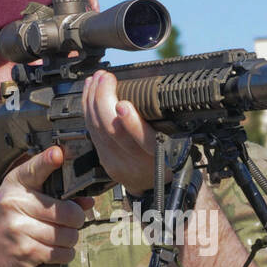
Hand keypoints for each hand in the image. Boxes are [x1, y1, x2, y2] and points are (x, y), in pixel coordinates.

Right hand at [0, 147, 93, 266]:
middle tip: (69, 221)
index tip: (58, 154)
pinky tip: (54, 249)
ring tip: (57, 236)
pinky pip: (63, 253)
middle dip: (76, 219)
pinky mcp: (26, 251)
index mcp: (15, 185)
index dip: (48, 161)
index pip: (35, 169)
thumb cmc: (4, 223)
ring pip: (69, 235)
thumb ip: (54, 196)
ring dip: (70, 239)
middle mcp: (16, 204)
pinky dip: (65, 253)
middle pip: (68, 211)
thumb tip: (88, 201)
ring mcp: (20, 228)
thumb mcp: (21, 201)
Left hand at [83, 69, 158, 194]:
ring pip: (97, 129)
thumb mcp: (178, 143)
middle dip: (104, 99)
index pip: (145, 142)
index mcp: (160, 157)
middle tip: (106, 78)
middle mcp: (136, 162)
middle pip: (113, 131)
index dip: (131, 124)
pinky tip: (89, 93)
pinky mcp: (104, 159)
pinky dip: (88, 109)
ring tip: (96, 78)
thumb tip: (153, 92)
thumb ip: (167, 123)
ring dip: (93, 99)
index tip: (123, 105)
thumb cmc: (170, 160)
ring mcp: (117, 162)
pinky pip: (92, 131)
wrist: (154, 189)